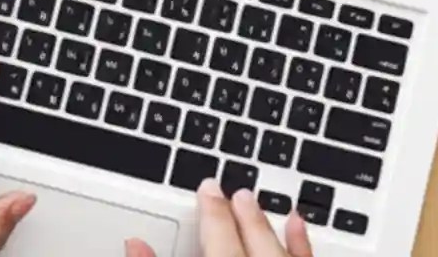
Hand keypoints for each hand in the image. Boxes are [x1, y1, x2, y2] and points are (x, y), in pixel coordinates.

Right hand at [127, 179, 314, 256]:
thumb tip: (135, 245)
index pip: (219, 240)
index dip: (212, 212)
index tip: (208, 188)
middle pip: (251, 243)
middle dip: (240, 216)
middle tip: (232, 192)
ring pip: (278, 253)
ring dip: (268, 227)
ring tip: (256, 203)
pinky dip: (302, 247)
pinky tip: (298, 225)